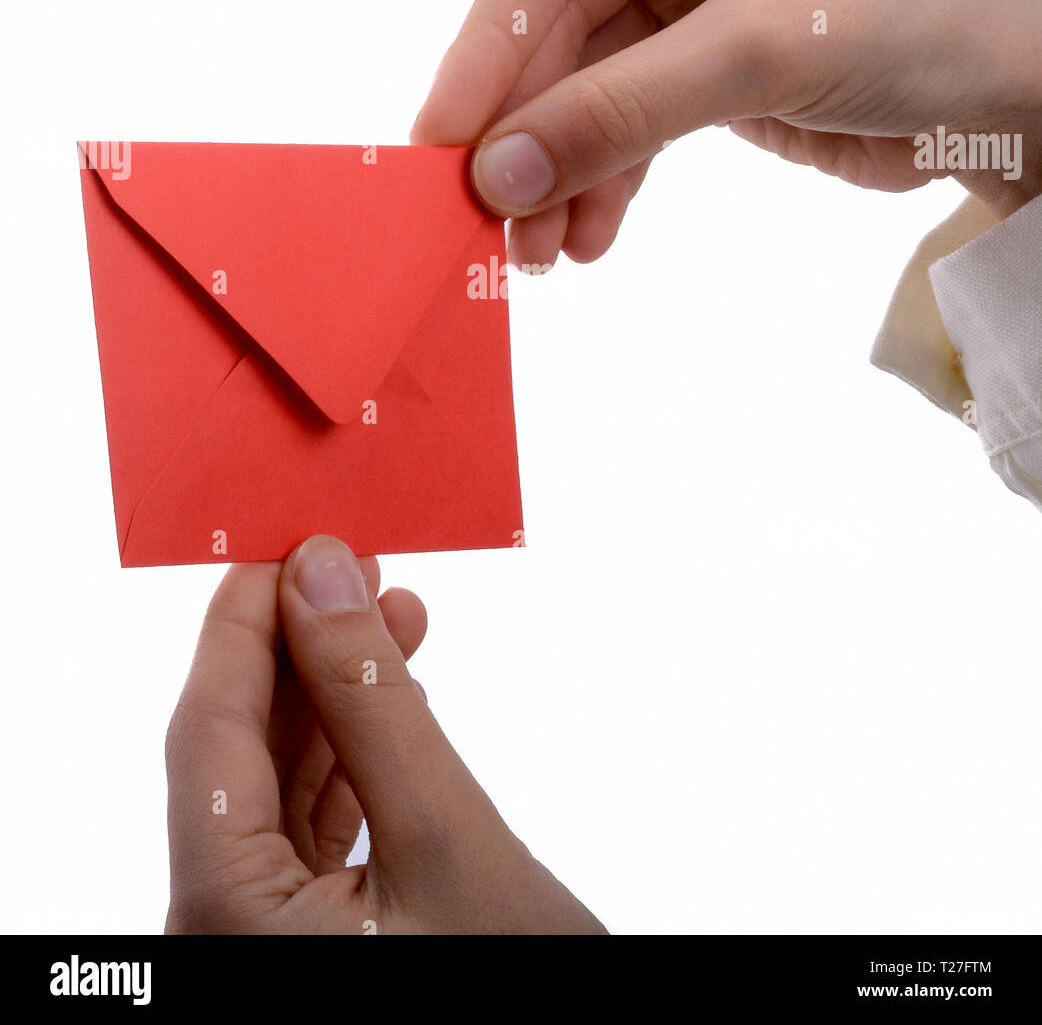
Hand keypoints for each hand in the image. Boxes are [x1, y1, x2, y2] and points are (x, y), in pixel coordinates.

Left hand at [165, 535, 603, 934]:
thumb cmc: (511, 986)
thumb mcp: (445, 834)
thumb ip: (373, 700)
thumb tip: (324, 577)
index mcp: (220, 922)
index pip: (204, 732)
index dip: (239, 623)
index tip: (279, 542)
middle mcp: (219, 932)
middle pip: (237, 750)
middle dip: (296, 646)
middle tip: (346, 562)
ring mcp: (262, 939)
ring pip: (277, 779)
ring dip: (335, 691)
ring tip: (391, 609)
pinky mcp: (309, 939)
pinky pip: (312, 819)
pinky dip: (356, 749)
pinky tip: (396, 691)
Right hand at [413, 0, 1041, 262]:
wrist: (1025, 82)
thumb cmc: (927, 13)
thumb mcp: (762, 49)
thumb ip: (620, 110)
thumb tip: (495, 177)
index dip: (484, 55)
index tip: (440, 148)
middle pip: (552, 26)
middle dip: (525, 132)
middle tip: (481, 225)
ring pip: (581, 84)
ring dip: (557, 172)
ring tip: (534, 257)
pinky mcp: (697, 52)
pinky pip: (623, 118)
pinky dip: (602, 179)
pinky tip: (586, 237)